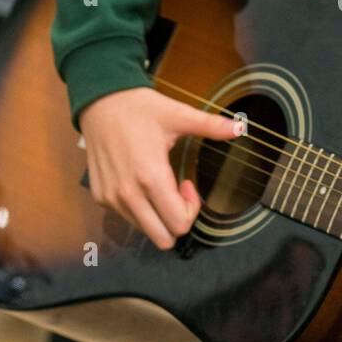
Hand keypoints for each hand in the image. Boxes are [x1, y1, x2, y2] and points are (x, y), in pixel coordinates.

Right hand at [79, 87, 240, 250]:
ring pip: (145, 231)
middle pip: (163, 239)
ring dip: (157, 214)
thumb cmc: (139, 108)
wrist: (100, 102)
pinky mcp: (100, 197)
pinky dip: (139, 208)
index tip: (188, 184)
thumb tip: (241, 127)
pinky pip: (127, 218)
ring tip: (157, 184)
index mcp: (150, 177)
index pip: (179, 224)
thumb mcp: (178, 114)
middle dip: (177, 220)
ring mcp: (111, 198)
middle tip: (176, 192)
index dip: (191, 209)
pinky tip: (140, 182)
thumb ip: (210, 125)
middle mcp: (128, 194)